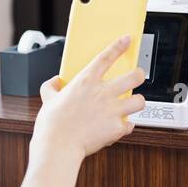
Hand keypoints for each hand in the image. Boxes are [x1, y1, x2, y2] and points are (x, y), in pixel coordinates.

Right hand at [34, 35, 145, 160]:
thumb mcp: (47, 99)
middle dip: (139, 74)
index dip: (119, 46)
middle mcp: (103, 93)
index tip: (127, 39)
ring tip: (132, 104)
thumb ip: (51, 86)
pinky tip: (120, 126)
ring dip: (137, 102)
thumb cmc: (52, 124)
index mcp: (86, 81)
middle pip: (134, 76)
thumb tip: (55, 81)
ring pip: (140, 100)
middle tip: (137, 76)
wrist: (58, 146)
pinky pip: (130, 124)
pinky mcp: (117, 128)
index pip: (106, 57)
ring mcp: (112, 110)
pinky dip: (126, 126)